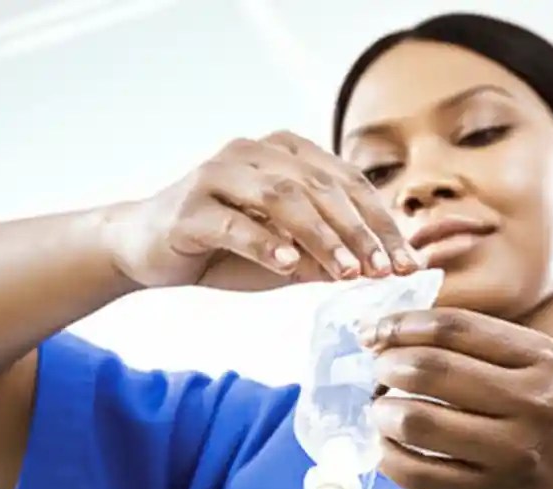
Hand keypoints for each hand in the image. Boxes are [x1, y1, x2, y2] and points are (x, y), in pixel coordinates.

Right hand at [108, 130, 422, 290]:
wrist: (144, 249)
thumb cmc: (222, 248)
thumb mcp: (286, 255)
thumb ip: (325, 256)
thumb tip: (378, 269)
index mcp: (286, 153)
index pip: (347, 184)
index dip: (382, 224)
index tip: (409, 264)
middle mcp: (255, 152)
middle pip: (321, 188)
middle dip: (359, 233)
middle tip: (385, 271)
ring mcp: (219, 173)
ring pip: (283, 200)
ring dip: (321, 237)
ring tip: (348, 272)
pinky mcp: (189, 205)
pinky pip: (234, 222)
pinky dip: (265, 243)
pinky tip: (290, 265)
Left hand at [359, 308, 552, 488]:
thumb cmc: (548, 416)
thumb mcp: (535, 366)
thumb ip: (477, 345)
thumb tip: (388, 329)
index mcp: (541, 357)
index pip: (453, 327)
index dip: (400, 324)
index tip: (373, 331)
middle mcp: (532, 401)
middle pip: (431, 368)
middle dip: (386, 366)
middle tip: (377, 371)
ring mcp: (512, 450)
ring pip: (417, 421)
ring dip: (382, 412)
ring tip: (380, 410)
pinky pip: (418, 474)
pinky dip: (388, 457)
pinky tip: (388, 447)